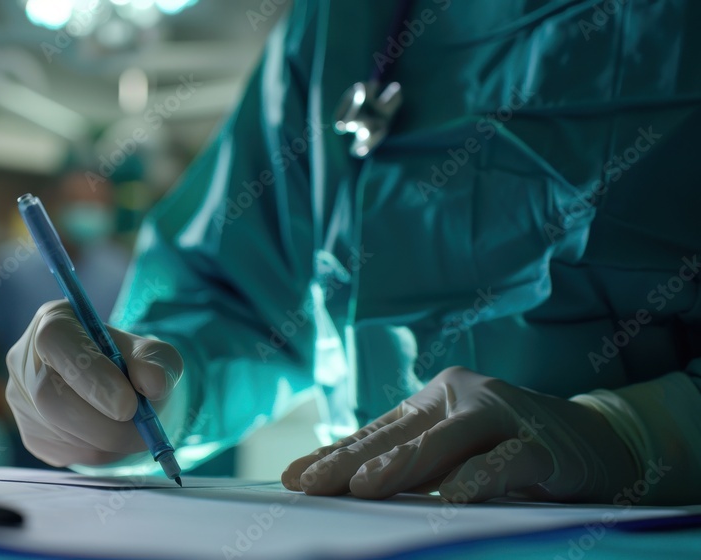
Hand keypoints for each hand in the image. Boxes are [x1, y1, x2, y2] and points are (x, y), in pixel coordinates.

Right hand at [5, 300, 183, 466]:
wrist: (126, 395)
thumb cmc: (135, 367)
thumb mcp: (156, 355)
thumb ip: (158, 362)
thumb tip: (152, 381)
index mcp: (54, 322)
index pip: (56, 342)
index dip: (90, 374)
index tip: (128, 406)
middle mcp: (27, 359)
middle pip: (51, 395)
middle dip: (105, 422)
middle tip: (144, 432)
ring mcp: (24, 401)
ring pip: (62, 430)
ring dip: (109, 439)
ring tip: (134, 428)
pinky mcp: (32, 436)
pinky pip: (65, 452)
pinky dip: (100, 451)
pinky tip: (112, 434)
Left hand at [282, 367, 637, 502]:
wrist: (600, 441)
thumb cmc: (510, 446)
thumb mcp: (453, 451)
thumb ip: (409, 463)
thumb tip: (344, 481)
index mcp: (436, 399)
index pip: (377, 430)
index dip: (336, 454)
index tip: (295, 477)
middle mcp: (465, 398)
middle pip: (400, 434)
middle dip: (352, 461)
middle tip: (311, 483)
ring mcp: (505, 417)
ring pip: (446, 441)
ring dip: (404, 465)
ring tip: (364, 486)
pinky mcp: (544, 446)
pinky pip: (506, 463)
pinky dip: (478, 479)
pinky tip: (451, 497)